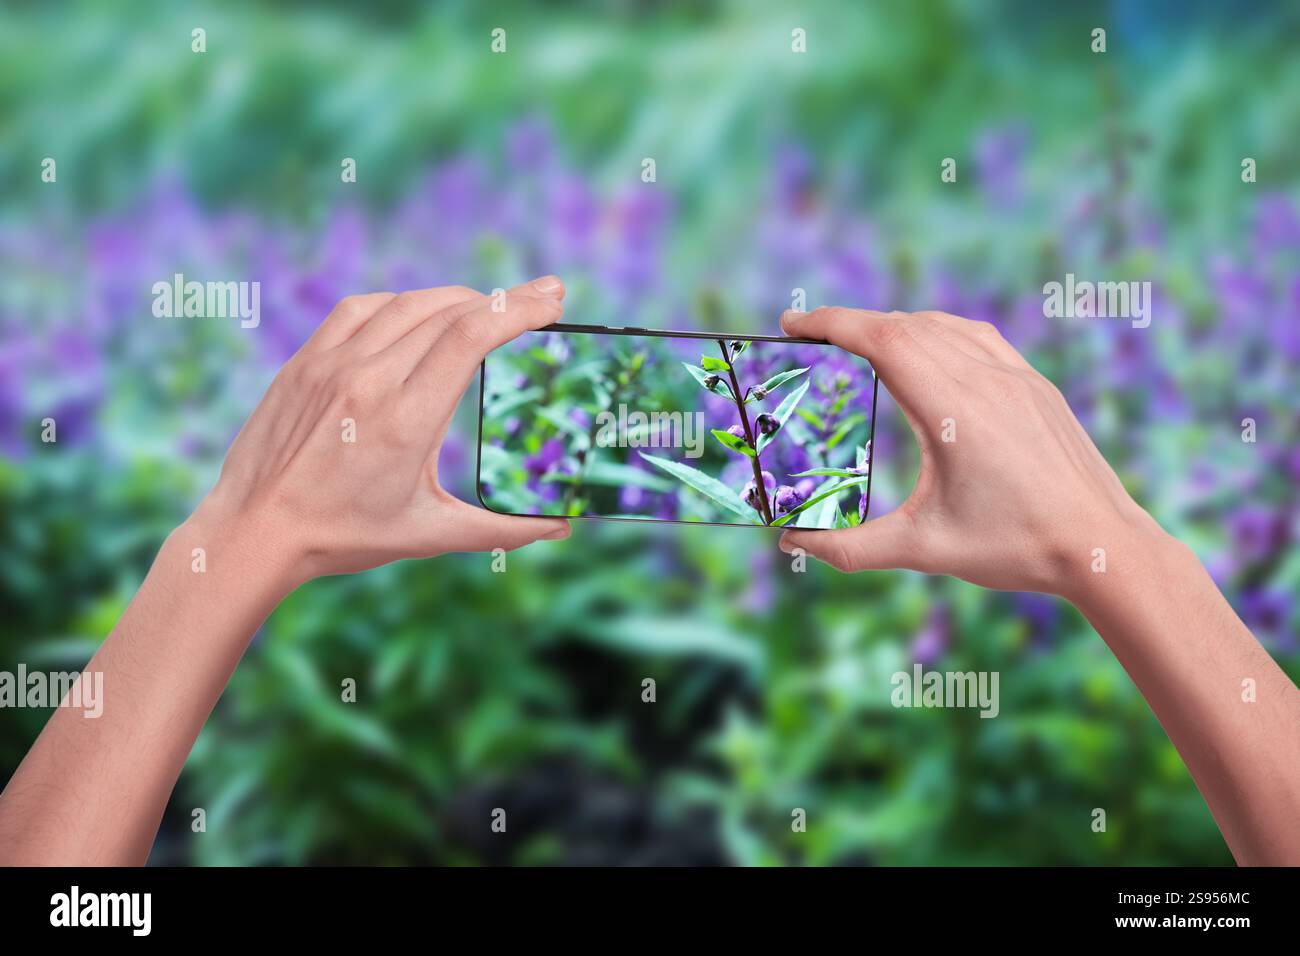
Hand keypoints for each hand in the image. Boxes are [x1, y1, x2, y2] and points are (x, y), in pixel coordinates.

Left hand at [193, 277, 571, 582]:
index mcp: (405, 420)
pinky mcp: (305, 362)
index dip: (518, 308)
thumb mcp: (429, 535)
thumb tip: (561, 531)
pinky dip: (401, 303)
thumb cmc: (343, 537)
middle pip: (448, 312)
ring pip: (407, 304)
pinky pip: (361, 309)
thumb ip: (501, 531)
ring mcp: (331, 365)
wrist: (254, 532)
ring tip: (489, 306)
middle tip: (544, 297)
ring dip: (456, 298)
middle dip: (503, 300)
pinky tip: (420, 313)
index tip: (554, 299)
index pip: (470, 337)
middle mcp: (368, 381)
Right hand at [778, 307, 1161, 596]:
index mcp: (955, 410)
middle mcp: (987, 381)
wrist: (1104, 549)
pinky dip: (938, 331)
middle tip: (809, 338)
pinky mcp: (1037, 387)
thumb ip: (851, 548)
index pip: (883, 339)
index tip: (791, 322)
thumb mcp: (924, 549)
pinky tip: (927, 351)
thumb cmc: (1018, 548)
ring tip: (858, 343)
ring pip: (943, 325)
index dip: (831, 323)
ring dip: (894, 324)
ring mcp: (1017, 378)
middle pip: (905, 325)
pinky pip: (978, 338)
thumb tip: (793, 543)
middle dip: (851, 324)